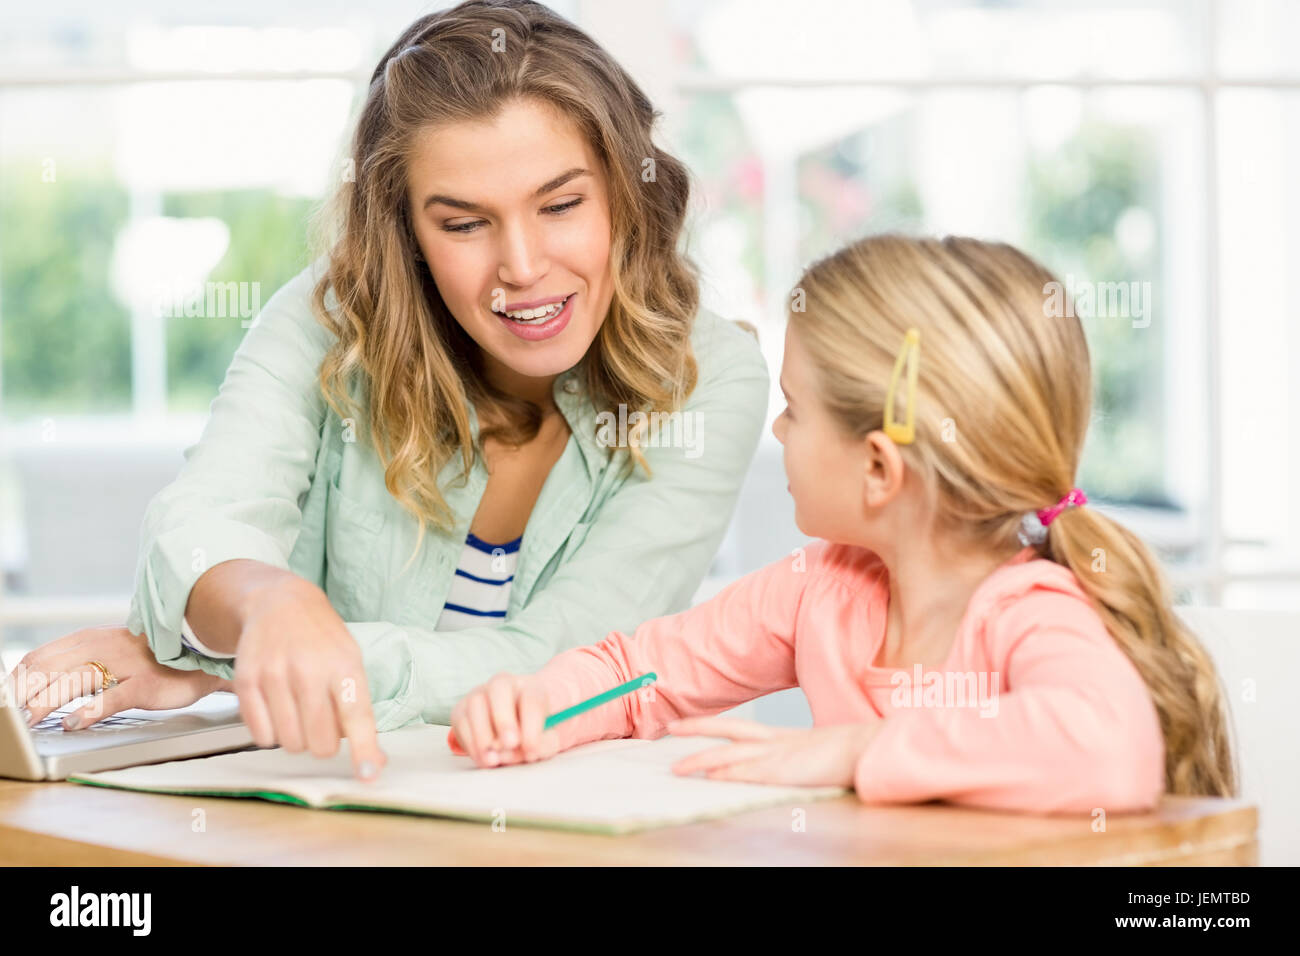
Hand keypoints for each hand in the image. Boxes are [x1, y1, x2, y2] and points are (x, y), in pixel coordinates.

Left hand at [4, 625, 229, 730]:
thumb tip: (35, 682)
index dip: (16, 680)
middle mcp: (105, 646)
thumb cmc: (154, 658)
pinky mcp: (146, 684)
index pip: (40, 657)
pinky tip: (73, 723)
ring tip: (30, 722)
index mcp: (91, 638)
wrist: (203, 658)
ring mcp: (127, 665)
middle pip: (51, 669)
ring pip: (75, 682)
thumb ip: (78, 661)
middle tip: (11, 716)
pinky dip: (89, 712)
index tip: (6, 701)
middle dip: (24, 694)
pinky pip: (112, 698)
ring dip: (46, 704)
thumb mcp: (110, 651)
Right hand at [231, 573, 385, 781]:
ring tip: (299, 712)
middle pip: (320, 742)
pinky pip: (261, 736)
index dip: (364, 750)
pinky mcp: (246, 681)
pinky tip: (278, 710)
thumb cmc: (321, 640)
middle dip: (324, 744)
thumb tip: (374, 762)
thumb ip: (360, 710)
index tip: (369, 774)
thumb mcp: (351, 661)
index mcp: (344, 665)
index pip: (357, 717)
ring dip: (297, 739)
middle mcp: (309, 670)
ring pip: (290, 743)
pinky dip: (272, 733)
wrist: (279, 603)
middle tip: (321, 724)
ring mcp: (274, 675)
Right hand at [448, 672, 561, 767]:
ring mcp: (479, 694)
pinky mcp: (461, 709)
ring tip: (492, 760)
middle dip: (504, 720)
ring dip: (483, 735)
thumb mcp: (548, 739)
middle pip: (499, 688)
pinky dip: (470, 743)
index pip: (532, 699)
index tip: (531, 749)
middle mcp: (503, 684)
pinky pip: (461, 722)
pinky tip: (482, 759)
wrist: (515, 729)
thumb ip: (542, 744)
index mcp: (531, 687)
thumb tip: (524, 752)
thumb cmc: (534, 733)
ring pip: (476, 704)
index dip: (532, 725)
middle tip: (510, 744)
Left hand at [667, 717, 881, 787]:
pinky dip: (727, 775)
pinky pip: (748, 773)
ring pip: (729, 754)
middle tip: (671, 729)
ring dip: (701, 760)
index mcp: (779, 735)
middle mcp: (773, 741)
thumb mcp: (810, 752)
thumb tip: (779, 767)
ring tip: (677, 768)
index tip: (688, 725)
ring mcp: (776, 755)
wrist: (864, 748)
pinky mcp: (782, 771)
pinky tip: (710, 778)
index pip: (737, 726)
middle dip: (697, 728)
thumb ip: (790, 757)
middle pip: (727, 728)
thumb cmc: (845, 753)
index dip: (710, 725)